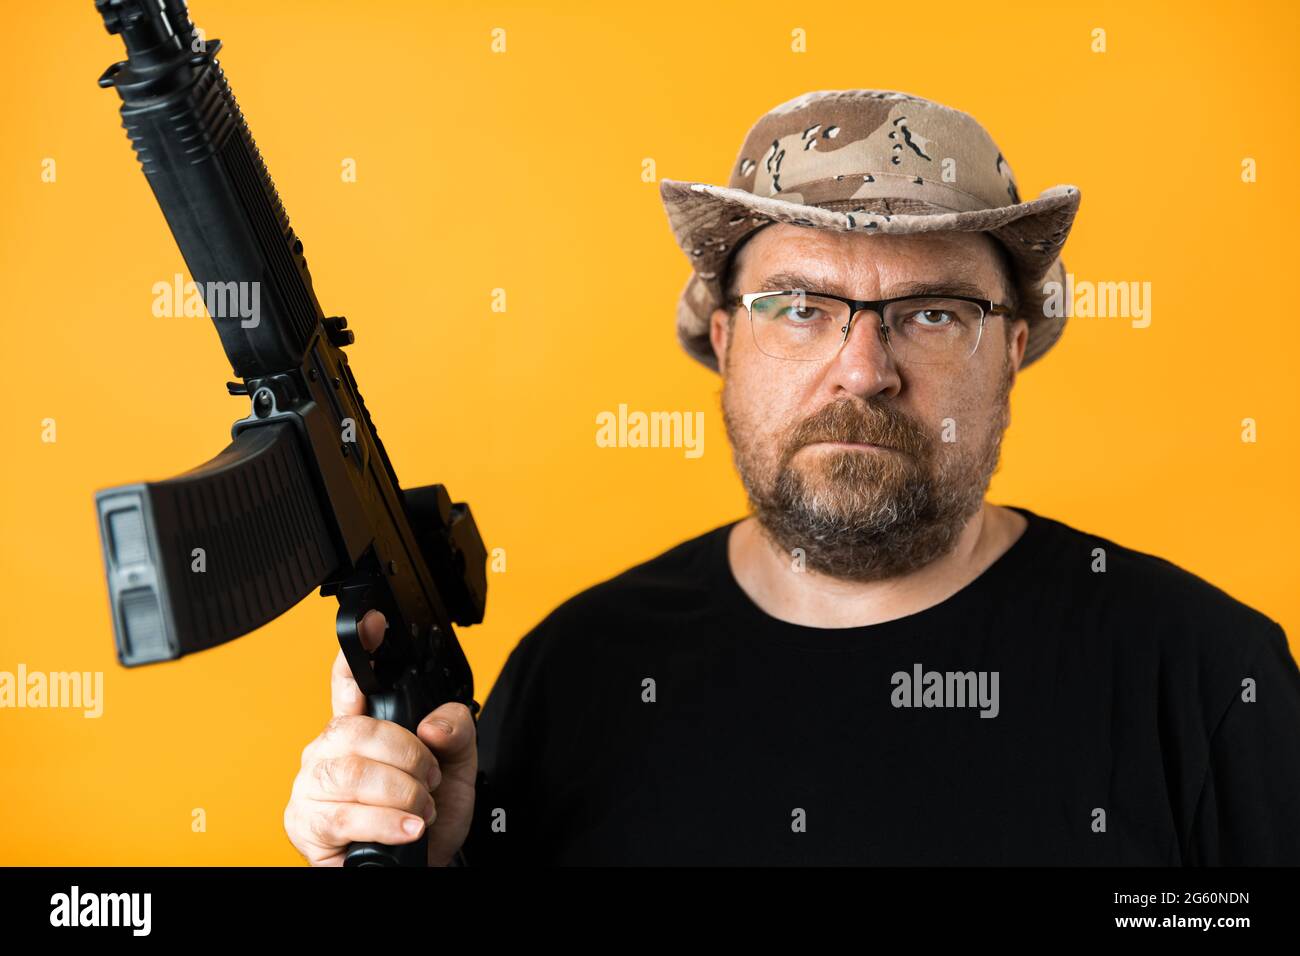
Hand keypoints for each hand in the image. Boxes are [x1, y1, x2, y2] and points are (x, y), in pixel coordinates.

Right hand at [283, 610, 476, 865]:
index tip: (374, 622)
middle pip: (357, 729)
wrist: (423, 867)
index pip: (351, 678)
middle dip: (407, 757)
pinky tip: (407, 829)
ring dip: (400, 792)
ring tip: (420, 810)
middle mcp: (329, 751)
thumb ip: (456, 732)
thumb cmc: (428, 817)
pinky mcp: (306, 824)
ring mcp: (313, 786)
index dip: (359, 649)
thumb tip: (432, 723)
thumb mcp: (457, 769)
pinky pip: (343, 814)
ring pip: (350, 772)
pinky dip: (385, 822)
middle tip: (428, 780)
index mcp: (362, 725)